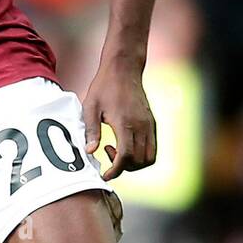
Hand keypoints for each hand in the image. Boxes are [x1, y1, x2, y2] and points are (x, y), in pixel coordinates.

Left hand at [83, 61, 156, 180]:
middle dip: (124, 167)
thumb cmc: (104, 86)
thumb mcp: (90, 107)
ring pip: (149, 157)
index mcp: (125, 123)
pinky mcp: (152, 123)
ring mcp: (149, 124)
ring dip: (134, 163)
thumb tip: (90, 152)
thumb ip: (91, 130)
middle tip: (108, 154)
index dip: (116, 170)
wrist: (123, 68)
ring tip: (118, 150)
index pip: (126, 157)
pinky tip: (126, 143)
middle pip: (139, 161)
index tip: (105, 174)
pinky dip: (141, 154)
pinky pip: (152, 147)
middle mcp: (141, 126)